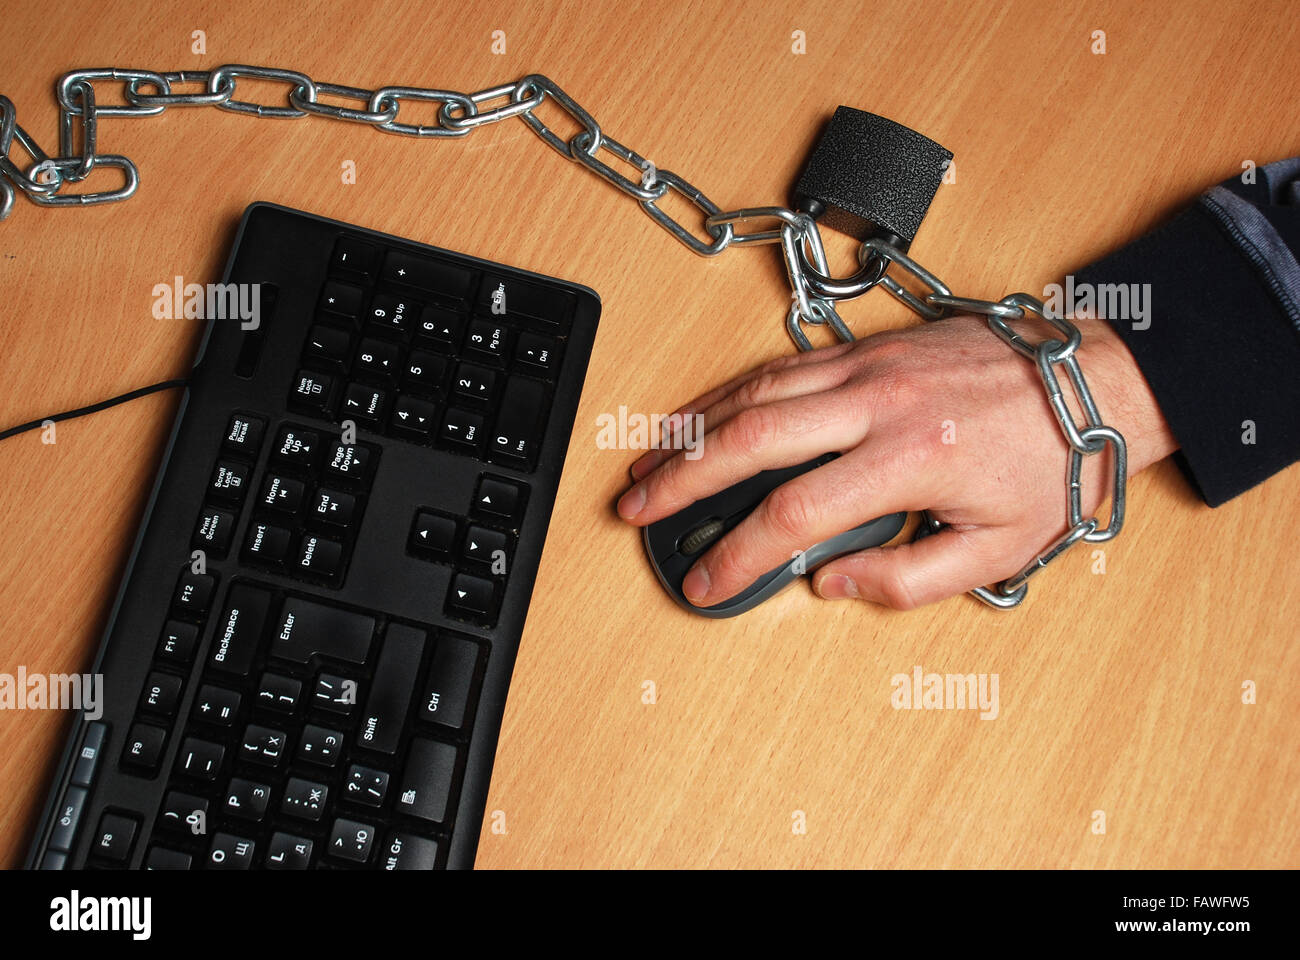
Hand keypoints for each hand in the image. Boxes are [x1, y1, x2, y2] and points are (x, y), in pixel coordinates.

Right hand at [616, 314, 1177, 609]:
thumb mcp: (998, 548)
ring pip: (754, 391)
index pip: (796, 511)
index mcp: (912, 457)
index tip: (706, 581)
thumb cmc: (1053, 461)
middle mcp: (878, 401)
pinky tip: (700, 413)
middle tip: (634, 506)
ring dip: (692, 429)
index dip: (739, 554)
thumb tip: (830, 582)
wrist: (1096, 376)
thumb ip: (907, 580)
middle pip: (750, 437)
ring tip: (647, 463)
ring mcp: (868, 364)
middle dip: (681, 477)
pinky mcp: (868, 345)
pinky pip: (779, 365)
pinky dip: (728, 391)